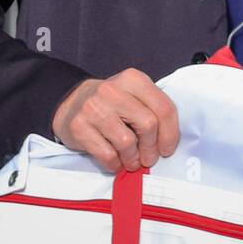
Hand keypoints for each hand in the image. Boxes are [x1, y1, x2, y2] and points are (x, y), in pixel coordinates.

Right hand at [51, 68, 179, 172]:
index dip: (170, 134)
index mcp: (133, 79)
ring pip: (127, 143)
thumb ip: (153, 110)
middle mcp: (113, 90)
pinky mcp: (79, 126)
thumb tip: (168, 141)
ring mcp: (94, 108)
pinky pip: (107, 155)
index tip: (167, 148)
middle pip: (148, 125)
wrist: (72, 102)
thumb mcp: (134, 96)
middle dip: (152, 148)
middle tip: (149, 158)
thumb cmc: (111, 103)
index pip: (163, 108)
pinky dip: (116, 164)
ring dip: (133, 159)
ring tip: (132, 160)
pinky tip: (116, 161)